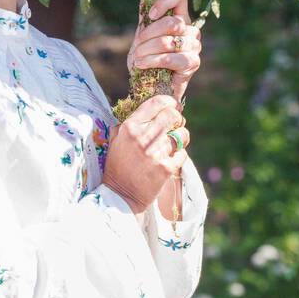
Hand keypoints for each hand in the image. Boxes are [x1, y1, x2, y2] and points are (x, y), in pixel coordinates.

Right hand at [101, 94, 188, 214]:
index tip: (174, 106)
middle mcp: (143, 138)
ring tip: (175, 143)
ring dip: (182, 137)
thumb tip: (146, 112)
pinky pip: (183, 153)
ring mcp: (155, 153)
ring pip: (181, 134)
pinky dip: (179, 155)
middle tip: (176, 124)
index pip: (156, 102)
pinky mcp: (166, 168)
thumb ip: (126, 125)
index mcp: (130, 127)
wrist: (120, 196)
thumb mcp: (115, 141)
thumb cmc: (118, 167)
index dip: (170, 102)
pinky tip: (171, 160)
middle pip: (172, 115)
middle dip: (178, 118)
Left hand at [126, 0, 202, 104]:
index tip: (151, 15)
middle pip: (172, 22)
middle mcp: (191, 30)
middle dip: (149, 35)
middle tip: (138, 47)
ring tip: (138, 59)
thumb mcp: (143, 37)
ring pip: (170, 41)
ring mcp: (194, 47)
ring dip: (148, 50)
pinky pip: (172, 58)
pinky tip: (143, 65)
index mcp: (180, 18)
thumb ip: (147, 19)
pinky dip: (153, 61)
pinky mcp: (193, 64)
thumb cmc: (147, 60)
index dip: (164, 0)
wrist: (149, 88)